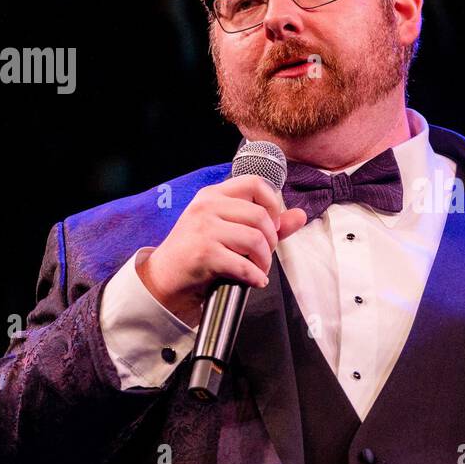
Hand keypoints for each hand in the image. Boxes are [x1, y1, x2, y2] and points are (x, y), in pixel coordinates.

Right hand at [136, 174, 308, 326]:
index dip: (273, 203)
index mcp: (213, 195)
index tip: (272, 225)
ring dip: (264, 260)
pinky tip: (254, 280)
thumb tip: (300, 215)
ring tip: (259, 269)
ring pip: (255, 239)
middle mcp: (207, 206)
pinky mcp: (203, 253)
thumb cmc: (198, 253)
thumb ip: (266, 223)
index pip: (255, 183)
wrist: (164, 278)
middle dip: (271, 240)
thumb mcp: (229, 230)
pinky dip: (255, 276)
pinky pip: (243, 263)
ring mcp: (203, 228)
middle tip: (265, 255)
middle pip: (260, 215)